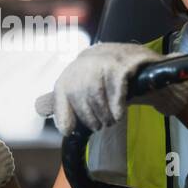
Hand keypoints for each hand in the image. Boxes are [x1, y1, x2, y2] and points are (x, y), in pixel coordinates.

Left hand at [34, 42, 187, 135]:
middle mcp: (88, 58)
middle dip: (89, 115)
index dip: (62, 112)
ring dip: (103, 112)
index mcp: (77, 67)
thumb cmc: (114, 83)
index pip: (62, 89)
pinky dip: (115, 102)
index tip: (68, 130)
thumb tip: (39, 108)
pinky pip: (116, 83)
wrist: (148, 67)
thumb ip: (67, 98)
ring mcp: (108, 57)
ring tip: (111, 120)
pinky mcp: (127, 59)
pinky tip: (118, 114)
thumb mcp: (90, 90)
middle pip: (78, 92)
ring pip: (95, 89)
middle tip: (100, 126)